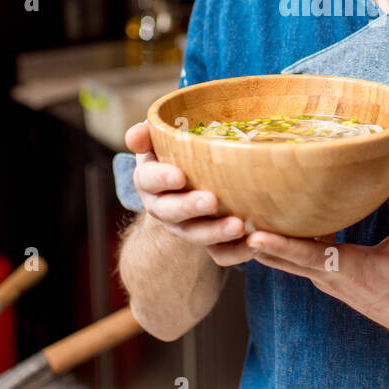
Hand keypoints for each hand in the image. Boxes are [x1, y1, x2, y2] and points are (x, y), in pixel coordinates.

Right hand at [124, 120, 252, 266]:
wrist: (192, 180)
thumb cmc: (179, 150)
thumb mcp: (161, 138)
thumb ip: (148, 134)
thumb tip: (134, 135)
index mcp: (150, 180)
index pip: (148, 179)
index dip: (161, 178)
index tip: (179, 176)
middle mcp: (164, 207)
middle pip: (171, 211)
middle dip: (190, 207)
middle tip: (211, 201)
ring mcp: (185, 227)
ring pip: (196, 235)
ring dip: (216, 232)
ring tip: (238, 225)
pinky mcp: (209, 243)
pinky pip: (220, 254)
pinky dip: (236, 252)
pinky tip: (254, 244)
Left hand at [245, 165, 388, 348]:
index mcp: (345, 269)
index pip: (305, 256)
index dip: (279, 245)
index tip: (254, 235)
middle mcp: (327, 278)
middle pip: (282, 259)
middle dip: (257, 239)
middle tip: (231, 216)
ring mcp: (325, 282)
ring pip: (285, 261)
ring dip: (264, 244)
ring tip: (241, 217)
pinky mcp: (327, 281)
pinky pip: (297, 262)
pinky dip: (282, 246)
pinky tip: (275, 225)